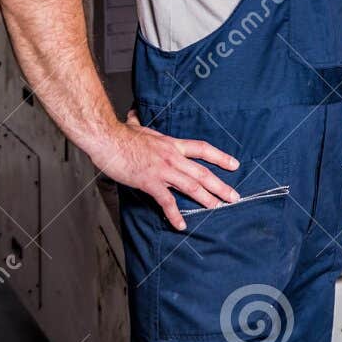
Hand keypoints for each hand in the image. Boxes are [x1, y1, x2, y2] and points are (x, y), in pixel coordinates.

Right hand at [91, 111, 241, 230]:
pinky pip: (166, 201)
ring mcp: (162, 170)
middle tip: (233, 196)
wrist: (107, 138)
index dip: (220, 157)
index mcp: (172, 144)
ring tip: (217, 208)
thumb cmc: (120, 134)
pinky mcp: (149, 182)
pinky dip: (175, 215)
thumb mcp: (137, 126)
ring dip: (206, 199)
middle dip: (220, 185)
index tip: (234, 165)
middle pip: (202, 172)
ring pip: (191, 186)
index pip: (203, 149)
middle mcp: (172, 157)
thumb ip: (140, 124)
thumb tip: (133, 116)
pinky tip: (181, 225)